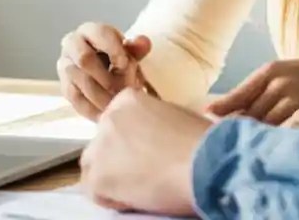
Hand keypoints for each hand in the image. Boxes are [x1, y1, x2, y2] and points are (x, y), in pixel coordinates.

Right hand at [57, 23, 153, 120]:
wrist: (104, 71)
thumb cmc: (118, 58)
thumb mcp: (129, 51)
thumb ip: (137, 47)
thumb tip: (143, 43)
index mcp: (89, 31)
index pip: (98, 34)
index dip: (114, 49)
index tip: (126, 64)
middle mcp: (71, 45)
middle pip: (84, 58)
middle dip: (106, 76)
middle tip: (123, 89)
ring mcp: (65, 66)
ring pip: (80, 80)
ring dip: (101, 95)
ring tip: (118, 103)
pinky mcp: (65, 86)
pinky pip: (75, 98)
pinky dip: (93, 108)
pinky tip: (107, 113)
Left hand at [80, 90, 209, 216]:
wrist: (205, 162)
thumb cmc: (203, 140)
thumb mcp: (177, 116)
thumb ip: (156, 122)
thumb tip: (156, 137)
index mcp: (127, 99)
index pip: (118, 122)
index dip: (133, 141)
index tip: (150, 152)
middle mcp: (108, 118)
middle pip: (104, 142)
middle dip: (118, 157)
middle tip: (143, 172)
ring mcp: (99, 146)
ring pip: (93, 165)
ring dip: (111, 176)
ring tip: (139, 187)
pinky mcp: (97, 176)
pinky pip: (95, 191)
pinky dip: (112, 198)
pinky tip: (136, 198)